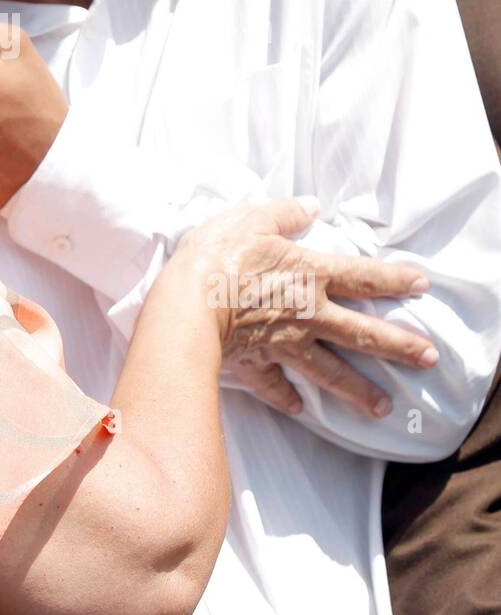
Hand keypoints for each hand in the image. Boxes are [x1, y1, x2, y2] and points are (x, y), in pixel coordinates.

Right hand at [164, 197, 436, 420]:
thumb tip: (310, 206)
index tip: (422, 286)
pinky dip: (286, 397)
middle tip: (428, 358)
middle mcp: (306, 314)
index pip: (361, 276)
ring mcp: (283, 344)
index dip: (394, 278)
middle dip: (398, 346)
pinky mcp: (255, 363)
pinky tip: (297, 408)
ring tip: (382, 407)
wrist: (187, 305)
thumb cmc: (219, 256)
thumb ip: (284, 214)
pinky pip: (275, 385)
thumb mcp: (252, 220)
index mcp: (308, 275)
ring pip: (330, 371)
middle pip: (361, 333)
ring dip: (358, 389)